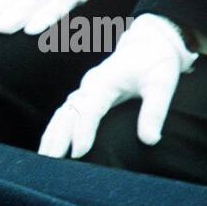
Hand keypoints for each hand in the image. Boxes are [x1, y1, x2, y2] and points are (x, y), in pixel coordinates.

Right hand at [38, 14, 196, 158]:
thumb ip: (154, 111)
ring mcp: (85, 91)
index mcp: (104, 82)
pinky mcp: (86, 96)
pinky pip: (66, 114)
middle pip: (67, 114)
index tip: (79, 153)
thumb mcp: (162, 85)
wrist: (150, 43)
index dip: (82, 131)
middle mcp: (89, 86)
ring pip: (62, 114)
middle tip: (50, 162)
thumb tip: (150, 141)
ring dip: (51, 135)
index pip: (88, 110)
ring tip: (44, 158)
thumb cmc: (156, 63)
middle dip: (57, 137)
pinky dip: (56, 129)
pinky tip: (50, 146)